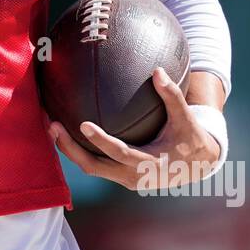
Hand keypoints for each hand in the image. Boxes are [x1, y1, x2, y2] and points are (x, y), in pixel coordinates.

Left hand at [48, 66, 221, 190]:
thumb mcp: (186, 118)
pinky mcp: (119, 177)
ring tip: (52, 127)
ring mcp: (124, 179)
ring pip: (90, 168)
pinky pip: (95, 165)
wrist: (196, 166)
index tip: (84, 125)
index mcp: (150, 164)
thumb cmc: (190, 137)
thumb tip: (158, 70)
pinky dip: (80, 151)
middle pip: (94, 167)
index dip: (101, 141)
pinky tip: (67, 131)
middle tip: (53, 126)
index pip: (120, 153)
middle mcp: (133, 176)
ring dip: (70, 150)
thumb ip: (172, 96)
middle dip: (70, 149)